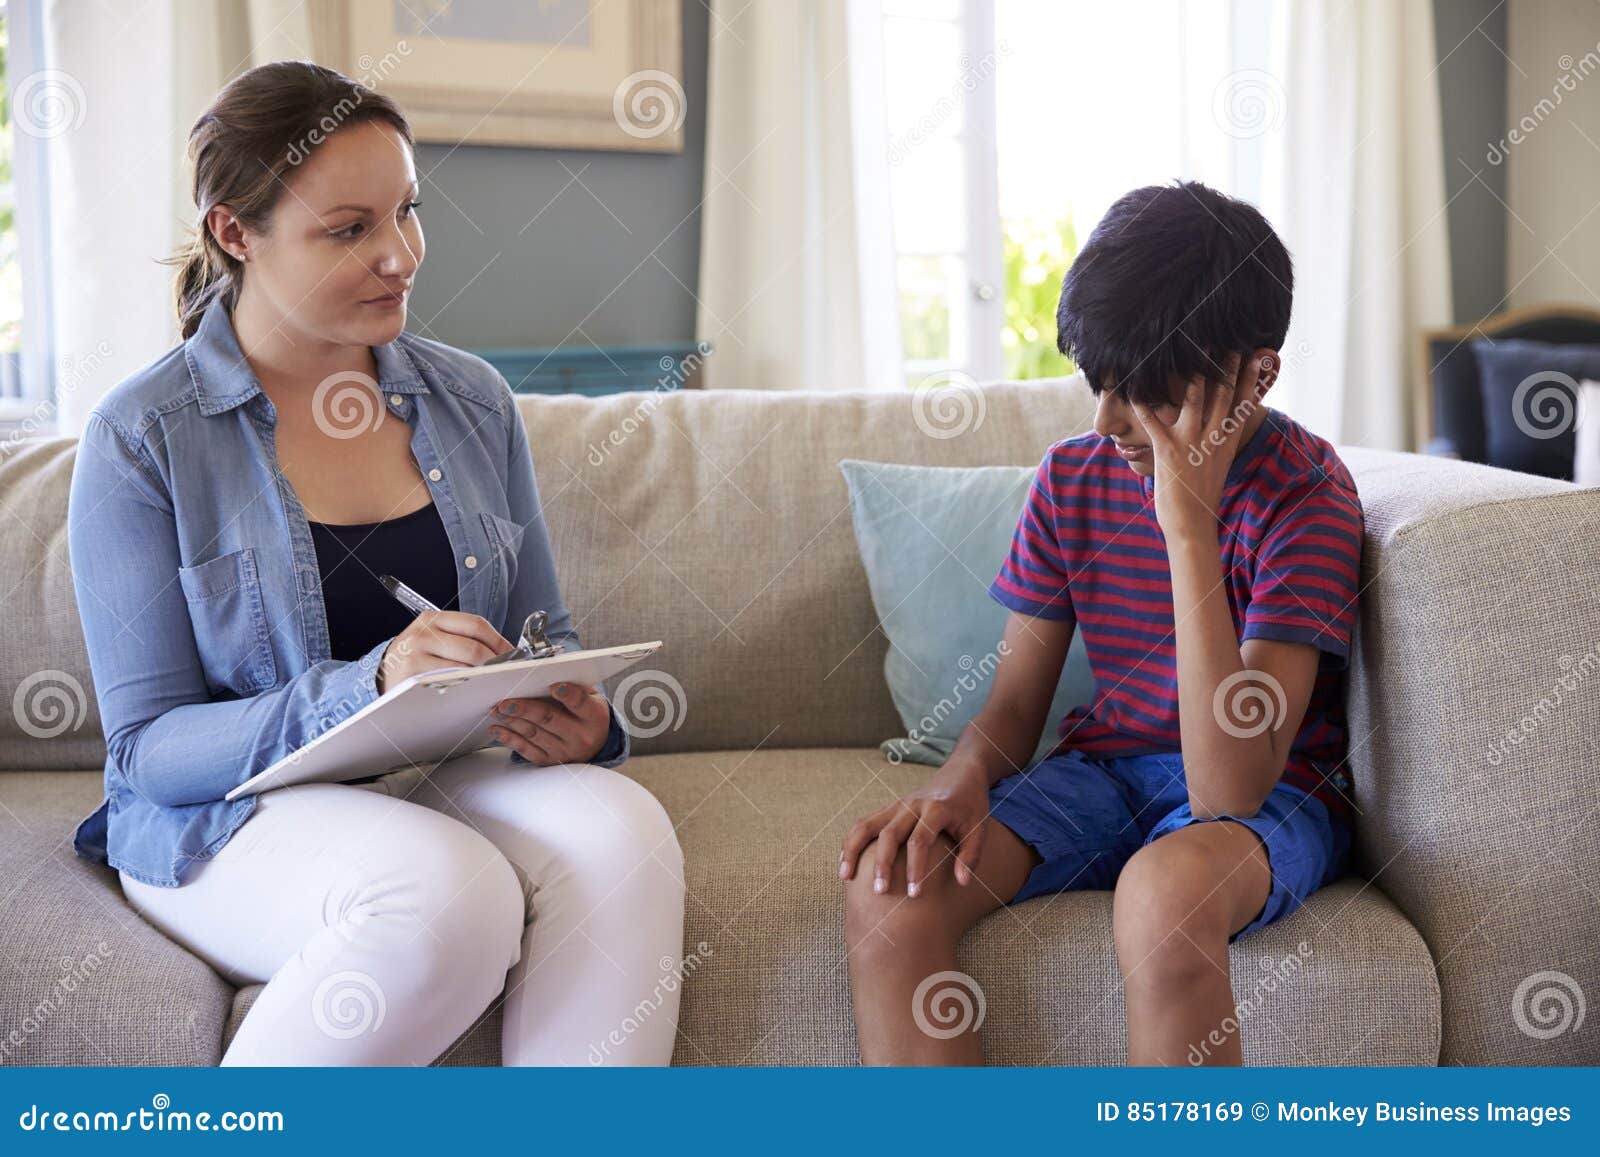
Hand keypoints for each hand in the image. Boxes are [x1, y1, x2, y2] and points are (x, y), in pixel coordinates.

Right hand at [376, 610, 512, 693]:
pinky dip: (467, 686)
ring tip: (494, 681)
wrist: (380, 676)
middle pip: (473, 646)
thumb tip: (501, 649)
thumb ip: (460, 638)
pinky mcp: (413, 673)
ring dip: (485, 675)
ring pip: (464, 665)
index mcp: (433, 619)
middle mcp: (423, 632)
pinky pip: (450, 680)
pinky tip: (473, 691)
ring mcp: (416, 653)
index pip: (475, 624)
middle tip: (507, 672)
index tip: (512, 653)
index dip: (499, 640)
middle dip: (496, 661)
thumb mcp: (432, 639)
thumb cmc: (415, 659)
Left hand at [488, 681, 611, 765]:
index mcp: (594, 716)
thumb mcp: (591, 696)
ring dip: (512, 721)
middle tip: (506, 702)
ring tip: (498, 710)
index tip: (554, 685)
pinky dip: (510, 739)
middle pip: (550, 719)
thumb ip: (574, 685)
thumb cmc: (588, 713)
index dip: (568, 694)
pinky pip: (527, 751)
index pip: (580, 703)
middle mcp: (581, 736)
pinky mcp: (550, 761)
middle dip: (525, 709)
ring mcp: (565, 751)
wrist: (597, 743)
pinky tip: (498, 730)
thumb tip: (546, 672)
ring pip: (534, 734)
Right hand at [838, 762, 992, 896]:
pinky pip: (864, 823)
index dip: (916, 868)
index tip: (914, 894)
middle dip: (882, 864)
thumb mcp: (980, 828)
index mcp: (936, 809)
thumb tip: (962, 882)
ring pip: (867, 824)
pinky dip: (851, 841)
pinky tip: (844, 862)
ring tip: (845, 877)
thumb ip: (971, 855)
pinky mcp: (889, 808)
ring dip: (853, 849)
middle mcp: (912, 805)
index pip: (920, 840)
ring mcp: (897, 804)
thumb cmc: (971, 805)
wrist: (960, 774)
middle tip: (879, 892)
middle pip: (889, 834)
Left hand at [1129, 350, 1274, 538]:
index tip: (1258, 357)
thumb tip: (1218, 430)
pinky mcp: (1168, 451)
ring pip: (1193, 399)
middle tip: (1228, 341)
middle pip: (1223, 394)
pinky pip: (1154, 421)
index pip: (1243, 405)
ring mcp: (1191, 443)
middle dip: (1226, 366)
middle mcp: (1213, 440)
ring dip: (1191, 372)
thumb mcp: (1217, 468)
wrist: (1192, 526)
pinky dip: (1144, 403)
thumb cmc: (1201, 499)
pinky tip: (1137, 387)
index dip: (1251, 380)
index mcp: (1226, 443)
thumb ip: (1218, 445)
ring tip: (1188, 350)